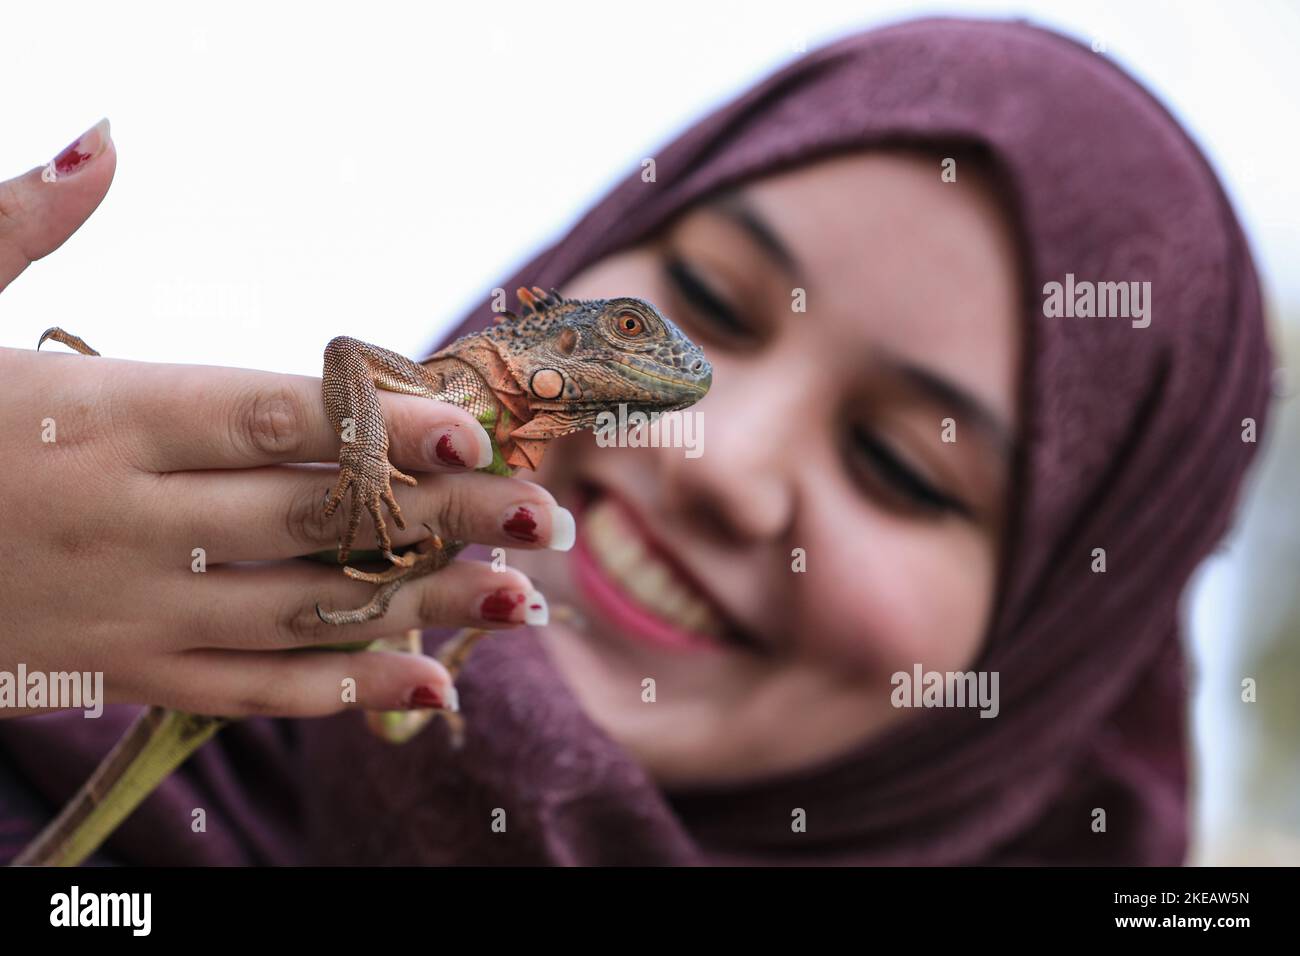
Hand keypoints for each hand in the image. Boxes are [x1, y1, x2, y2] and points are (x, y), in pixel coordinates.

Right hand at [0, 122, 570, 718]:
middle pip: (314, 518)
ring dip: (421, 608)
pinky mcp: (117, 671)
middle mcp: (124, 520)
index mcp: (94, 418)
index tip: (478, 432)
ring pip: (300, 614)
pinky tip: (429, 683)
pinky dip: (341, 691)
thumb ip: (23, 226)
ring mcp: (125, 608)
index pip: (270, 421)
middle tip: (544, 513)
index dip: (382, 428)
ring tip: (520, 599)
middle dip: (440, 517)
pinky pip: (246, 690)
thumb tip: (101, 136)